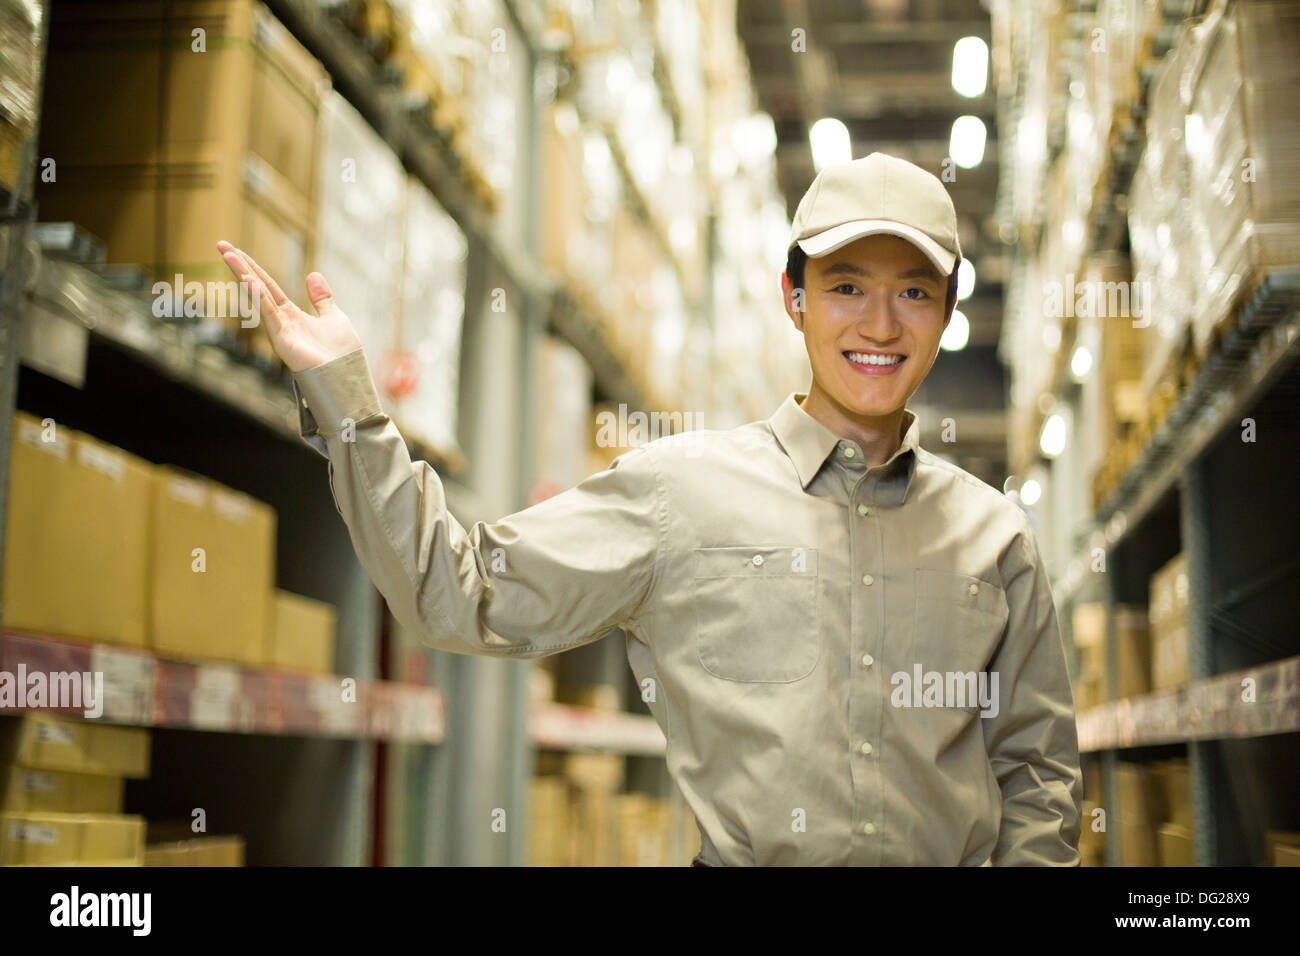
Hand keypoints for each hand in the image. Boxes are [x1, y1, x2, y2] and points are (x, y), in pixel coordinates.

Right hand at [216, 241, 361, 372]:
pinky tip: (249, 281)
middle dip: (240, 266)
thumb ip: (321, 298)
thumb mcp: (333, 317)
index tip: (236, 250)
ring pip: (259, 298)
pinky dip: (259, 298)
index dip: (253, 267)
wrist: (348, 378)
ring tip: (229, 255)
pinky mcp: (283, 342)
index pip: (268, 286)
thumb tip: (313, 274)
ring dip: (244, 275)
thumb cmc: (342, 355)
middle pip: (257, 287)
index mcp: (291, 315)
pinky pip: (269, 315)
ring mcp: (280, 331)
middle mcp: (281, 321)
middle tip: (220, 244)